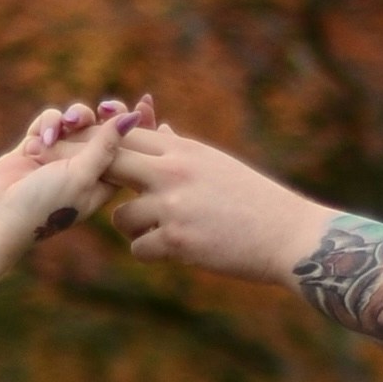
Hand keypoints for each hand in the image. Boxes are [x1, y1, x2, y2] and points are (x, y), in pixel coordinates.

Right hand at [0, 97, 140, 268]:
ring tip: (66, 124)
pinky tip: (40, 140)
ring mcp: (61, 155)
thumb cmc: (46, 205)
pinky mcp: (37, 145)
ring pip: (78, 120)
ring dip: (74, 118)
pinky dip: (48, 124)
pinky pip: (51, 120)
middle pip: (106, 129)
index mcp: (105, 181)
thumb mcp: (83, 175)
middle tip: (106, 108)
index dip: (140, 125)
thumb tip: (134, 116)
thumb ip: (107, 145)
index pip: (131, 148)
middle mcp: (85, 167)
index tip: (145, 103)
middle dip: (106, 115)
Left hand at [110, 117, 332, 288]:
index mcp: (184, 149)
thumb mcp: (216, 164)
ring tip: (160, 230)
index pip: (125, 135)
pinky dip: (151, 252)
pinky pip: (138, 248)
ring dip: (134, 228)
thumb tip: (161, 129)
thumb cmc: (254, 198)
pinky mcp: (177, 240)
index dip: (102, 145)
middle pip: (110, 164)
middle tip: (107, 196)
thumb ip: (181, 150)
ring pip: (120, 216)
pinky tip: (174, 250)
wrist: (287, 233)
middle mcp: (174, 171)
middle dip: (101, 180)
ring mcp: (173, 205)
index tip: (94, 157)